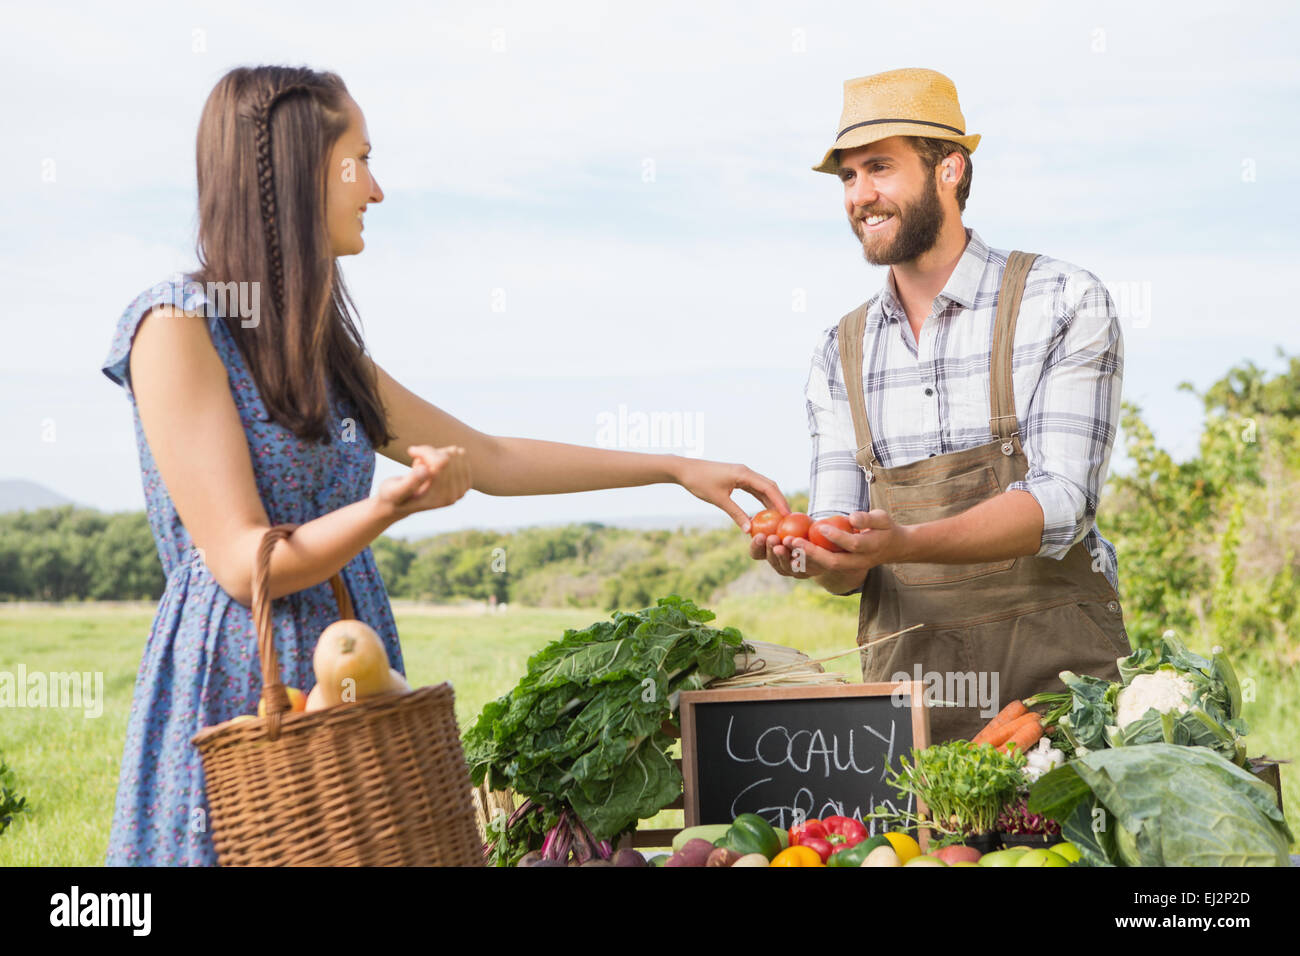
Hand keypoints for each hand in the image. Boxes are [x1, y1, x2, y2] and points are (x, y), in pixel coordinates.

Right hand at [377, 445, 471, 519]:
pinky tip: (433, 467)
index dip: (426, 451)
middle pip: (450, 456)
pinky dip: (445, 456)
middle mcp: (453, 496)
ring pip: (456, 454)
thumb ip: (409, 482)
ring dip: (437, 455)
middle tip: (417, 462)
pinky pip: (461, 456)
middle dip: (431, 453)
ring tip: (423, 467)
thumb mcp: (394, 491)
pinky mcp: (464, 485)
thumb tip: (426, 470)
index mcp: (438, 499)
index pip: (443, 462)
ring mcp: (460, 491)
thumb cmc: (392, 495)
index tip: (411, 451)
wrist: (398, 505)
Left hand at [674, 458, 789, 530]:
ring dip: (772, 501)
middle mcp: (746, 472)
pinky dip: (761, 499)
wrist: (685, 470)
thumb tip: (748, 530)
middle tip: (788, 518)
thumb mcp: (719, 500)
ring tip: (780, 517)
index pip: (768, 488)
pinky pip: (754, 489)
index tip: (788, 515)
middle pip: (770, 486)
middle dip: (780, 501)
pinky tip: (765, 511)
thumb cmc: (700, 482)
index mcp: (744, 474)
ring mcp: (742, 474)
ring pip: (763, 487)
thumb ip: (735, 514)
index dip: (780, 501)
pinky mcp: (737, 478)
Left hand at [748, 508, 909, 586]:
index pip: (852, 545)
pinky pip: (814, 568)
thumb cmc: (884, 528)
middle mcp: (856, 563)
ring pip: (820, 569)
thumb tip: (852, 517)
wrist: (889, 548)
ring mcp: (844, 568)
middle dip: (809, 553)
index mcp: (869, 550)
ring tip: (782, 545)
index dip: (837, 537)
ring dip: (799, 560)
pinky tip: (781, 549)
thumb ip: (868, 518)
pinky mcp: (834, 567)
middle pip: (830, 563)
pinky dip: (797, 561)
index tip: (820, 526)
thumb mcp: (882, 518)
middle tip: (792, 540)